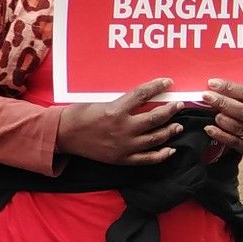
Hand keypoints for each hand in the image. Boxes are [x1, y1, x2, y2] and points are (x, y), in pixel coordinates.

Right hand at [57, 78, 184, 165]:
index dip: (158, 87)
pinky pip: (148, 159)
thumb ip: (122, 103)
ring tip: (177, 126)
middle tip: (178, 105)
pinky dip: (162, 155)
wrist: (64, 135)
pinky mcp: (123, 159)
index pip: (143, 95)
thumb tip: (143, 98)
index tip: (168, 82)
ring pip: (156, 138)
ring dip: (170, 131)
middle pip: (155, 118)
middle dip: (171, 110)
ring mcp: (125, 146)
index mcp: (116, 111)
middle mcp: (123, 129)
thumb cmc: (79, 115)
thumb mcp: (100, 102)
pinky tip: (170, 150)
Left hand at [201, 79, 242, 157]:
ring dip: (223, 120)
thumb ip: (239, 96)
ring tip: (215, 114)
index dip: (230, 88)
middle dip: (223, 103)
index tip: (213, 84)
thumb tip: (215, 88)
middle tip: (207, 97)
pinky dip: (219, 135)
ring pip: (239, 128)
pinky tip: (209, 128)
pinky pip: (233, 142)